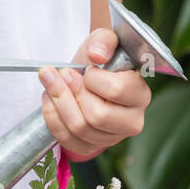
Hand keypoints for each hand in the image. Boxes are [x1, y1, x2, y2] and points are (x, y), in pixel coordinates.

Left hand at [38, 27, 150, 162]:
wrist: (85, 77)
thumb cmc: (99, 62)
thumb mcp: (102, 41)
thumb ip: (103, 41)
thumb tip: (96, 55)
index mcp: (140, 94)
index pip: (116, 90)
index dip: (93, 78)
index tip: (86, 68)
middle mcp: (132, 121)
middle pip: (96, 116)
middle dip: (71, 91)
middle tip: (62, 73)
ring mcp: (112, 138)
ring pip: (79, 128)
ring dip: (57, 102)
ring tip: (50, 81)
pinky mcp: (92, 147)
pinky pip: (67, 140)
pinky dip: (52, 117)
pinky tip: (49, 99)